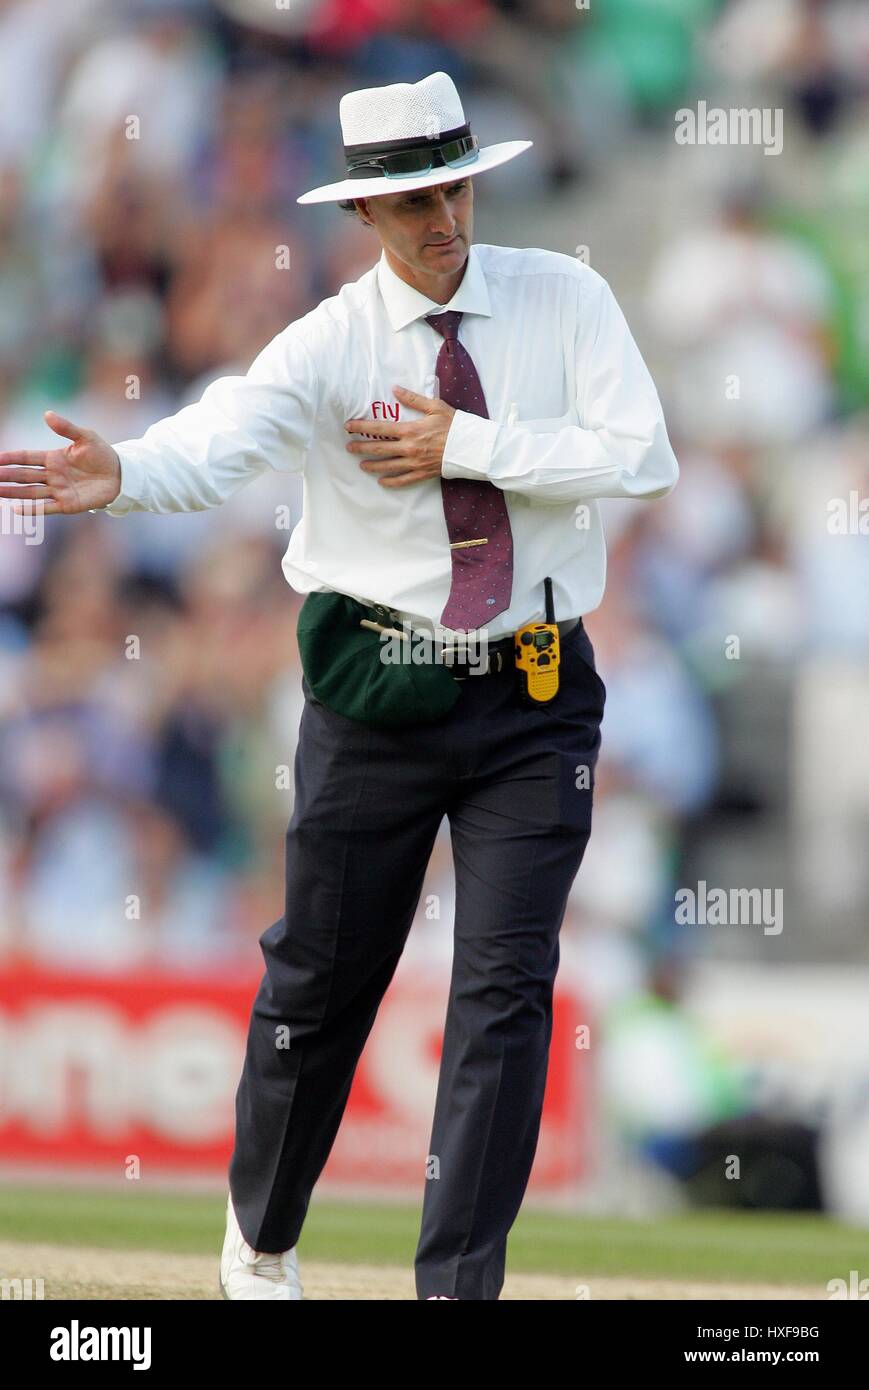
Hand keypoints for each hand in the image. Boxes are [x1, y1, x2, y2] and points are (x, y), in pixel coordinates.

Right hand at [0, 411, 121, 515]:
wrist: (121, 475)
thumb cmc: (103, 454)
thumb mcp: (85, 437)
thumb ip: (66, 428)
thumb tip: (47, 414)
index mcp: (53, 458)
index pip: (26, 457)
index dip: (10, 458)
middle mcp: (52, 475)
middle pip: (23, 475)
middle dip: (6, 476)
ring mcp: (58, 490)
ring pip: (29, 492)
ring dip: (12, 493)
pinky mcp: (67, 504)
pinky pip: (46, 507)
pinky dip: (31, 509)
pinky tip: (16, 509)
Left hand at [345, 385, 455, 487]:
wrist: (471, 446)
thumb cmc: (454, 424)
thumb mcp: (434, 406)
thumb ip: (413, 399)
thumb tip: (395, 389)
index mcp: (410, 430)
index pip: (379, 428)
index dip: (361, 427)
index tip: (349, 427)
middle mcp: (409, 448)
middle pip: (379, 449)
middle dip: (361, 448)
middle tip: (349, 448)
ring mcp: (414, 463)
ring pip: (387, 466)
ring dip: (372, 465)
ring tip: (362, 465)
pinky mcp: (422, 474)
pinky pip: (403, 480)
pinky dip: (391, 482)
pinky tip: (382, 481)